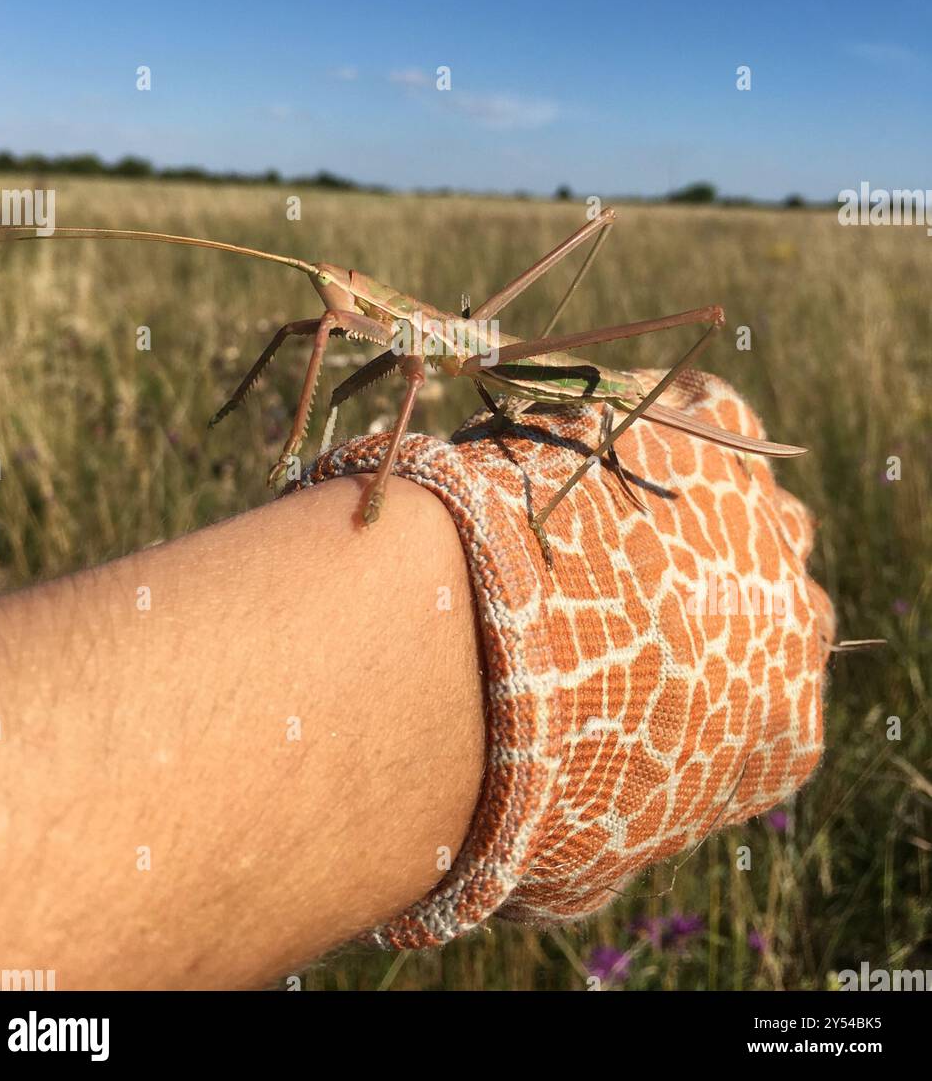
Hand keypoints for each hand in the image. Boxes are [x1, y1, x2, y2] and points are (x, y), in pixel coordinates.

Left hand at [299, 367, 834, 948]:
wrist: (496, 651)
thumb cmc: (525, 781)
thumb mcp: (572, 869)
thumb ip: (601, 859)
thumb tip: (565, 871)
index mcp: (783, 730)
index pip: (768, 699)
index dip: (698, 681)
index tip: (633, 664)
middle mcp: (795, 622)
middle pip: (775, 595)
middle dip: (714, 595)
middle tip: (610, 588)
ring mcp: (759, 523)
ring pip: (754, 510)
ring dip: (699, 512)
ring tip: (600, 514)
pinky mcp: (713, 436)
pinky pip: (712, 419)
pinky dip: (668, 423)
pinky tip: (601, 439)